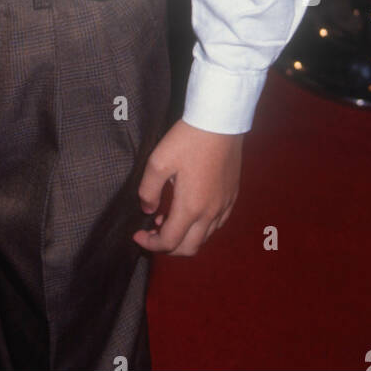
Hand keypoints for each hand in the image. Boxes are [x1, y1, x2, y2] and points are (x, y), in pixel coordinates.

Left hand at [132, 118, 242, 255]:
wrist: (219, 122)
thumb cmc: (187, 140)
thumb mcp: (158, 162)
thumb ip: (148, 190)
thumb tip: (147, 209)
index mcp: (191, 208)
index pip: (169, 242)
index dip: (150, 245)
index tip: (137, 235)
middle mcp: (210, 213)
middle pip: (189, 248)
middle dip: (168, 248)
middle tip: (152, 234)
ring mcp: (224, 205)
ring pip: (205, 237)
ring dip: (185, 237)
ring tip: (167, 219)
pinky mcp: (232, 195)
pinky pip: (217, 223)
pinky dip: (201, 227)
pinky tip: (191, 211)